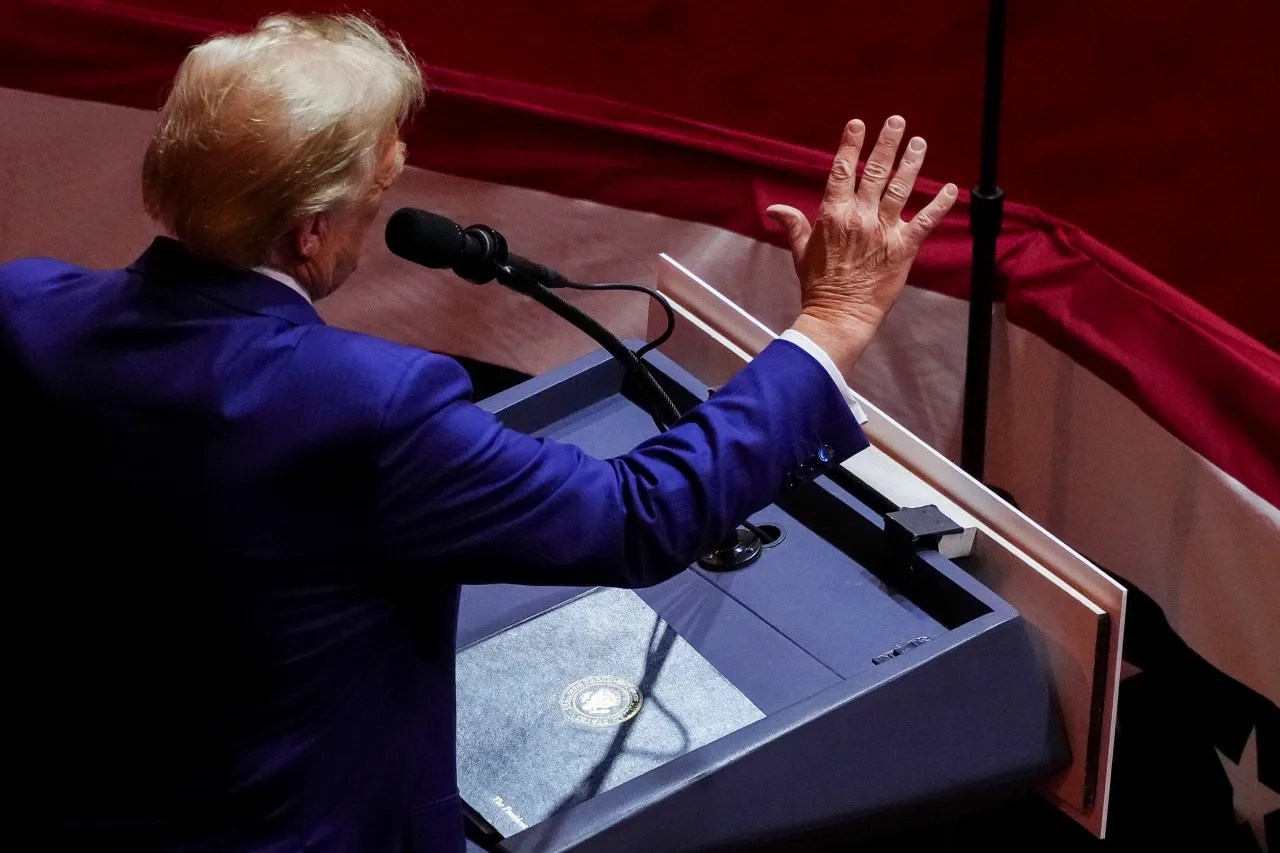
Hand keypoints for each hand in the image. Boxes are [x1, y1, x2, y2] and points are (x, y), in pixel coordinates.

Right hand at [769, 116, 956, 374]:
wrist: (839, 316)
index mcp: (833, 215)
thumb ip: (793, 225)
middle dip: (887, 143)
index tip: (858, 124)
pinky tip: (951, 188)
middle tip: (897, 121)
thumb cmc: (818, 286)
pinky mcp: (904, 248)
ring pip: (900, 188)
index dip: (850, 145)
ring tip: (919, 142)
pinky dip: (940, 204)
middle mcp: (859, 217)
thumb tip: (775, 209)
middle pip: (875, 171)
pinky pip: (925, 221)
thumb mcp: (800, 252)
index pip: (841, 171)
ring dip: (911, 162)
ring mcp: (883, 231)